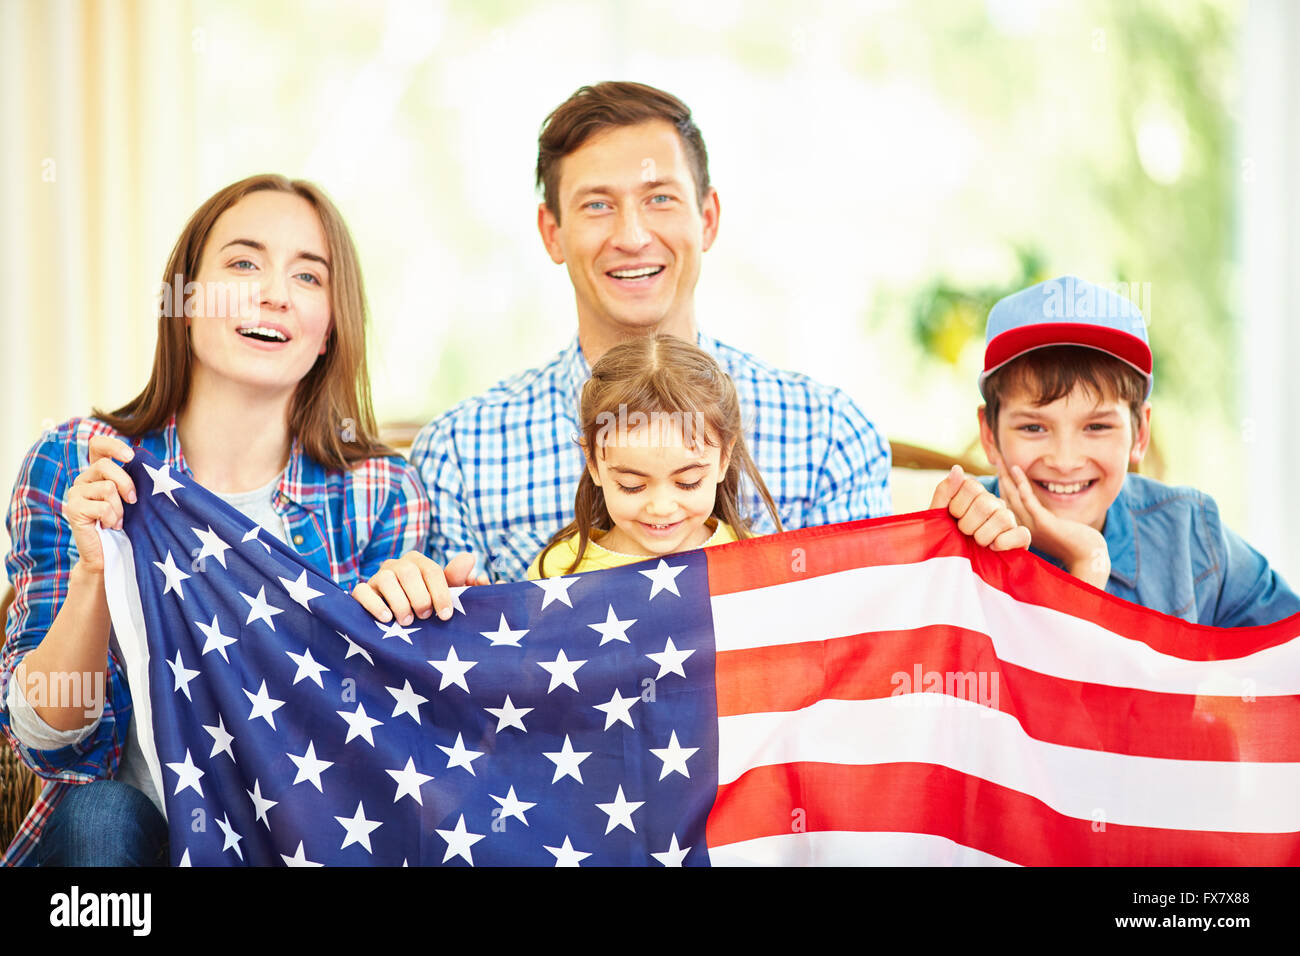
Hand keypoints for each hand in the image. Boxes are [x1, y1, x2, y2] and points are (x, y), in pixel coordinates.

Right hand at [62, 435, 137, 574]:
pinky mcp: (73, 509)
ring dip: (120, 508)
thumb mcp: (136, 499)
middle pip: (105, 465)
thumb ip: (140, 481)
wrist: (112, 556)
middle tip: (133, 501)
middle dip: (126, 483)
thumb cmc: (128, 526)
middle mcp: (83, 480)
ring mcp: (75, 494)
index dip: (113, 445)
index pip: (97, 445)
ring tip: (117, 521)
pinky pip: (102, 506)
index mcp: (97, 473)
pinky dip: (112, 518)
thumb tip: (168, 469)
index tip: (131, 456)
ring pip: (106, 487)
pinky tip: (109, 527)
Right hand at [350, 551, 489, 624]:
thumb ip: (455, 578)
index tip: (445, 616)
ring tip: (407, 621)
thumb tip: (470, 557)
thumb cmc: (424, 607)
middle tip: (425, 617)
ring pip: (386, 580)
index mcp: (418, 561)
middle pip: (409, 573)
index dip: (440, 594)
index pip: (432, 571)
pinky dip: (375, 605)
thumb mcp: (441, 595)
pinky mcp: (362, 591)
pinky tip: (386, 619)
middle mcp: (396, 564)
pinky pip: (362, 591)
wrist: (396, 625)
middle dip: (420, 598)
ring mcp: (377, 576)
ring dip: (399, 603)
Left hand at [929, 465, 1029, 550]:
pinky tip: (993, 548)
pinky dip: (1004, 542)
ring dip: (983, 536)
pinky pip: (1021, 534)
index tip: (953, 518)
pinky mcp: (1020, 538)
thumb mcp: (938, 515)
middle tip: (964, 534)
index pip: (971, 486)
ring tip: (977, 543)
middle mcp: (994, 502)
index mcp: (975, 493)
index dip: (957, 507)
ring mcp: (1009, 519)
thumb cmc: (945, 538)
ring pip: (1003, 518)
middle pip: (986, 504)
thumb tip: (958, 468)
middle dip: (968, 525)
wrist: (953, 566)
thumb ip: (945, 492)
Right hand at [997, 463, 1110, 587]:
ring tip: (999, 459)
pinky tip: (1015, 469)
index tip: (997, 469)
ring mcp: (1031, 525)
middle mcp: (1022, 528)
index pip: (1005, 504)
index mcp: (1021, 529)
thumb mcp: (1051, 528)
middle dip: (999, 477)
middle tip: (993, 458)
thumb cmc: (1073, 543)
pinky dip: (1020, 483)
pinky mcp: (1043, 522)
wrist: (1088, 556)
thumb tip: (1036, 505)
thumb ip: (1041, 518)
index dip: (1000, 485)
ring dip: (1005, 476)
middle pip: (1004, 497)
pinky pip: (1027, 499)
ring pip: (1012, 496)